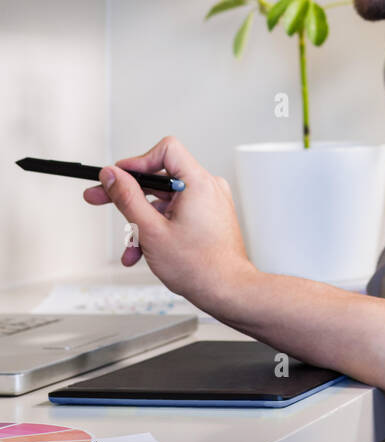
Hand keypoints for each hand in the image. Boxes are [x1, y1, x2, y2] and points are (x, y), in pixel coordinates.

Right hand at [82, 134, 257, 318]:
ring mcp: (209, 203)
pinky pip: (177, 213)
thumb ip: (127, 198)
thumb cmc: (199, 267)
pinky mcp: (208, 217)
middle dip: (128, 195)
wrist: (227, 291)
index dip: (137, 161)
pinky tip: (143, 251)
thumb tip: (112, 175)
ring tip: (131, 248)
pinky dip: (159, 228)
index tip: (116, 177)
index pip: (166, 151)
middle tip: (99, 198)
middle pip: (160, 178)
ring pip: (165, 202)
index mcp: (198, 183)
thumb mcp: (151, 231)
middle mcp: (207, 188)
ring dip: (142, 222)